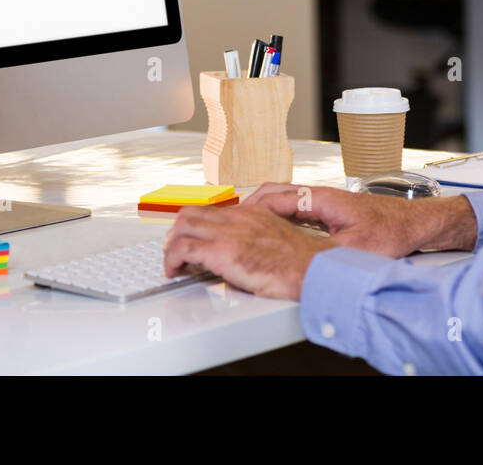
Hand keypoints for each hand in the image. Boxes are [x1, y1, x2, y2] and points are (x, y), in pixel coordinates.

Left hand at [163, 204, 333, 299]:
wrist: (311, 269)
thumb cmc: (302, 263)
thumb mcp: (279, 240)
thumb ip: (259, 239)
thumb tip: (246, 253)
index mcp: (252, 214)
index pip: (212, 210)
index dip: (195, 224)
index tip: (192, 238)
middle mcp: (238, 218)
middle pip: (190, 213)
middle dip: (176, 232)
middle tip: (174, 249)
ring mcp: (228, 233)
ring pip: (181, 227)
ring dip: (170, 246)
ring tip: (171, 262)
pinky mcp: (221, 252)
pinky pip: (182, 249)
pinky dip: (171, 260)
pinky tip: (174, 271)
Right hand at [244, 183, 476, 257]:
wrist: (415, 223)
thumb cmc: (392, 230)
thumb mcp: (356, 247)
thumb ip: (326, 253)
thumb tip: (301, 262)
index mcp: (322, 198)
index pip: (277, 196)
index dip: (251, 208)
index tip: (235, 218)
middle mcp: (320, 194)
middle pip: (275, 192)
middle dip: (250, 205)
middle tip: (231, 221)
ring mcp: (324, 200)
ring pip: (284, 198)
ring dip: (263, 209)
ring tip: (244, 225)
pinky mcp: (329, 209)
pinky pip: (294, 206)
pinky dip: (277, 214)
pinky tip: (272, 229)